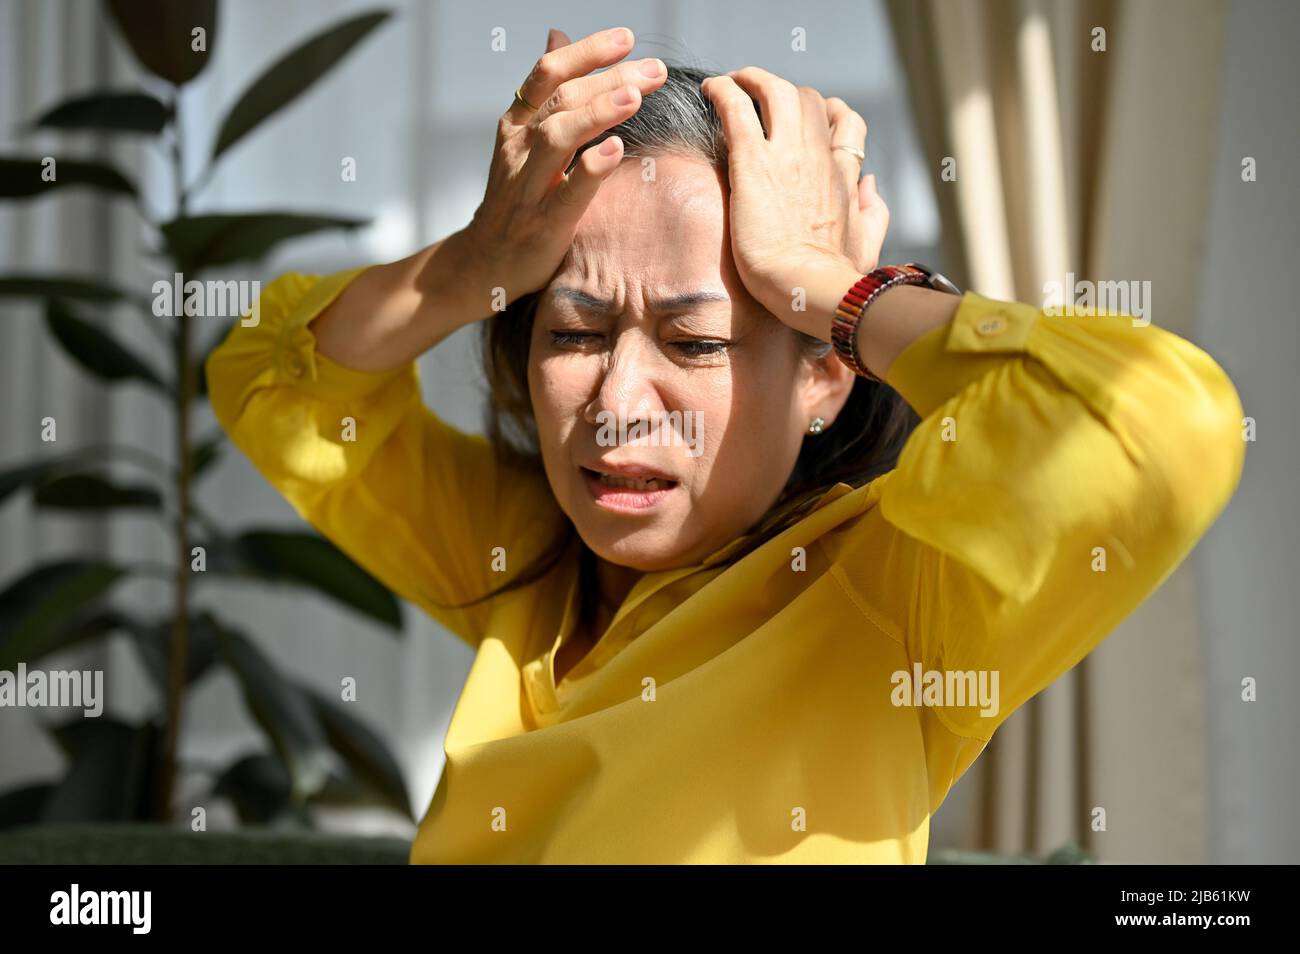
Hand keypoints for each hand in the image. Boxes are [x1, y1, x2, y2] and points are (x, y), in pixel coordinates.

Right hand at [458, 26, 667, 301]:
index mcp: (516, 123)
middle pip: (562, 98)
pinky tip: (616, 149)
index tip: (627, 39)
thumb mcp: (523, 138)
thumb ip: (546, 92)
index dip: (587, 52)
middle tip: (654, 69)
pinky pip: (568, 190)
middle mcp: (519, 146)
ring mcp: (528, 184)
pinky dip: (592, 168)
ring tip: (635, 96)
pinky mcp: (544, 221)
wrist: (485, 261)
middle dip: (609, 78)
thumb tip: (557, 37)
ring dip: (598, 112)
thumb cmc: (516, 197)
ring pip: (559, 136)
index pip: (549, 72)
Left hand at [700, 67, 889, 325]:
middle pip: (810, 100)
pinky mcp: (753, 161)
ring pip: (776, 91)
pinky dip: (723, 90)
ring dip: (752, 79)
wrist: (808, 288)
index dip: (829, 113)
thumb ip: (873, 210)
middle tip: (761, 100)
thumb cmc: (834, 278)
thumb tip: (870, 184)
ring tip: (733, 82)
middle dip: (786, 93)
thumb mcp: (868, 242)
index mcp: (845, 176)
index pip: (846, 123)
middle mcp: (820, 156)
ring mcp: (786, 155)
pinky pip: (738, 108)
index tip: (812, 119)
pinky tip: (711, 89)